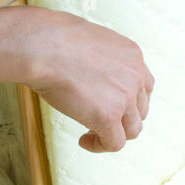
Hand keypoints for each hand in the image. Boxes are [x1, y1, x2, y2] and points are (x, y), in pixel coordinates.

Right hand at [22, 8, 153, 152]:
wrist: (41, 46)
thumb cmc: (52, 39)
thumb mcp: (90, 41)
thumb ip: (102, 59)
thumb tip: (94, 73)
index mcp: (132, 55)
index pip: (144, 86)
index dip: (128, 100)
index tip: (111, 104)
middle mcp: (135, 76)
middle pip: (140, 109)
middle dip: (122, 118)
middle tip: (98, 119)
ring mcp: (125, 97)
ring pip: (132, 130)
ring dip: (113, 134)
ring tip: (91, 132)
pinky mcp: (109, 116)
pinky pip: (114, 143)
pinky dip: (100, 145)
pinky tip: (84, 140)